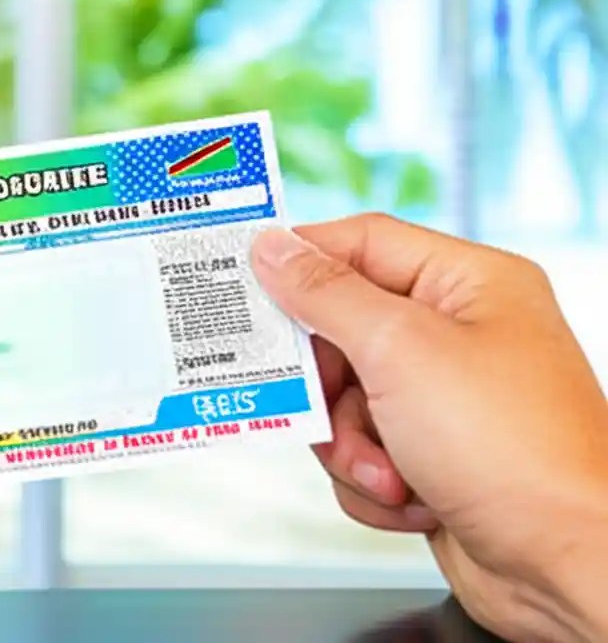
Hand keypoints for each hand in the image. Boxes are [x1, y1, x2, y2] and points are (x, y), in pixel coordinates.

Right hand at [251, 214, 607, 641]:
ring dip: (350, 445)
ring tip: (391, 471)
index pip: (361, 244)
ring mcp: (444, 401)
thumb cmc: (515, 452)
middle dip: (326, 385)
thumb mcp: (401, 351)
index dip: (300, 261)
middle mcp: (458, 336)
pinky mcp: (430, 456)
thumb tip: (272, 247)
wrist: (565, 566)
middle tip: (319, 405)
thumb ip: (325, 294)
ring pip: (341, 402)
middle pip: (339, 331)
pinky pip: (359, 453)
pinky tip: (411, 499)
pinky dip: (370, 482)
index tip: (244, 282)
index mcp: (469, 285)